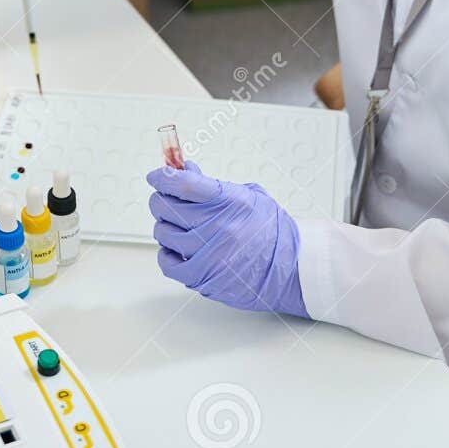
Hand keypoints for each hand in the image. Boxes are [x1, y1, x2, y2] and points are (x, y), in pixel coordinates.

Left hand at [147, 161, 306, 316]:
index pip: (184, 184)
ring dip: (166, 227)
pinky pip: (168, 262)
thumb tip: (183, 170)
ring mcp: (209, 255)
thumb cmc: (271, 232)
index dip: (163, 177)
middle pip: (167, 207)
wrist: (292, 270)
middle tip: (168, 199)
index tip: (156, 175)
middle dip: (162, 199)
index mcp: (230, 202)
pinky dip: (167, 253)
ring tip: (181, 226)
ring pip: (164, 233)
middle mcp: (218, 228)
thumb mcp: (249, 196)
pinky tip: (177, 248)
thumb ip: (212, 185)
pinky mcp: (203, 277)